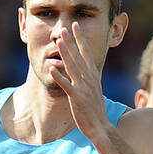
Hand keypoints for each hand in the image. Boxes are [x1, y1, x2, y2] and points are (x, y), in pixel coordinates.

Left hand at [46, 22, 109, 140]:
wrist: (101, 127)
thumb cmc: (96, 110)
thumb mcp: (95, 90)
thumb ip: (89, 78)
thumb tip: (86, 69)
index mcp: (94, 75)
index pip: (87, 52)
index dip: (80, 38)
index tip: (76, 25)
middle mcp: (89, 79)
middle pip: (79, 56)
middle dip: (71, 41)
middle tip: (64, 28)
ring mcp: (83, 88)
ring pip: (72, 67)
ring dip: (65, 54)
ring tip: (58, 42)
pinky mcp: (77, 98)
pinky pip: (66, 86)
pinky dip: (59, 77)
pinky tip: (51, 68)